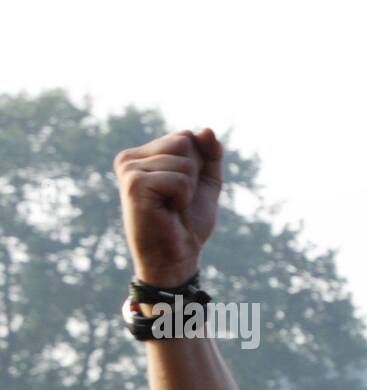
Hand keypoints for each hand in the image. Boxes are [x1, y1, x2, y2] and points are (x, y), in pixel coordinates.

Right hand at [114, 129, 222, 287]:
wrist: (177, 256)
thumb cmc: (188, 222)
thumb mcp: (206, 183)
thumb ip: (209, 155)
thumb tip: (206, 130)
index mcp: (143, 154)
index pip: (186, 136)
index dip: (199, 165)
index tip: (185, 190)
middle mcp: (130, 158)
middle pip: (184, 142)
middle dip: (194, 174)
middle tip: (178, 200)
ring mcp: (129, 169)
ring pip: (184, 161)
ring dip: (189, 189)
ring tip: (172, 206)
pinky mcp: (134, 183)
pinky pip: (179, 179)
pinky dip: (183, 198)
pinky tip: (167, 210)